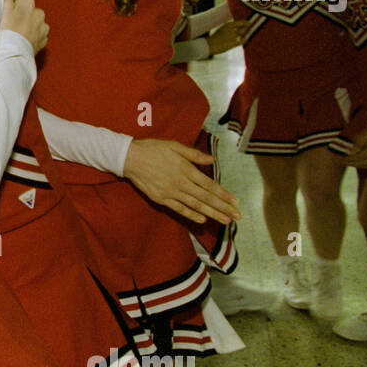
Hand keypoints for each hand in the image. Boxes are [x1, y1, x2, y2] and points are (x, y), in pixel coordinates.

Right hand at [0, 0, 47, 53]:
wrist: (15, 51)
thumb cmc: (8, 32)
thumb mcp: (5, 11)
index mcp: (28, 3)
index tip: (11, 2)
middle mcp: (39, 12)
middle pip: (30, 7)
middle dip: (23, 11)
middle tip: (13, 20)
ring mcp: (43, 25)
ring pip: (36, 20)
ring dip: (29, 23)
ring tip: (19, 31)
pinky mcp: (44, 37)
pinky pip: (39, 32)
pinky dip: (33, 33)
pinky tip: (25, 37)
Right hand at [123, 139, 240, 224]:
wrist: (130, 158)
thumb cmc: (153, 149)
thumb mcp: (175, 146)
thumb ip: (194, 154)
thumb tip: (212, 160)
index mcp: (186, 169)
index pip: (210, 185)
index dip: (224, 194)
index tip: (236, 201)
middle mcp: (181, 183)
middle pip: (206, 198)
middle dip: (223, 207)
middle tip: (237, 216)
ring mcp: (171, 192)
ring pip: (195, 205)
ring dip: (212, 214)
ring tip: (225, 221)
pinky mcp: (161, 198)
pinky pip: (179, 208)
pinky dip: (191, 214)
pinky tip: (202, 220)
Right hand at [207, 20, 247, 54]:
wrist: (210, 45)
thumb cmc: (215, 38)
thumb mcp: (222, 29)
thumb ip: (229, 28)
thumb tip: (236, 28)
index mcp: (229, 25)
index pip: (241, 22)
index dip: (246, 23)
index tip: (249, 23)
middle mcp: (232, 30)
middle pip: (244, 28)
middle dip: (247, 28)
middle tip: (249, 29)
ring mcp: (233, 36)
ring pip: (244, 34)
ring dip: (247, 33)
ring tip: (249, 33)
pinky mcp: (233, 43)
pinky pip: (242, 41)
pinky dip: (245, 40)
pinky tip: (247, 40)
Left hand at [340, 126, 366, 168]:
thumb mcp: (365, 134)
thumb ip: (358, 144)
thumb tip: (350, 154)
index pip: (360, 157)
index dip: (350, 159)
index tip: (342, 158)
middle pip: (364, 163)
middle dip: (353, 164)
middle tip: (343, 162)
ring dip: (359, 166)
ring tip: (349, 163)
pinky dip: (366, 166)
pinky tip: (359, 164)